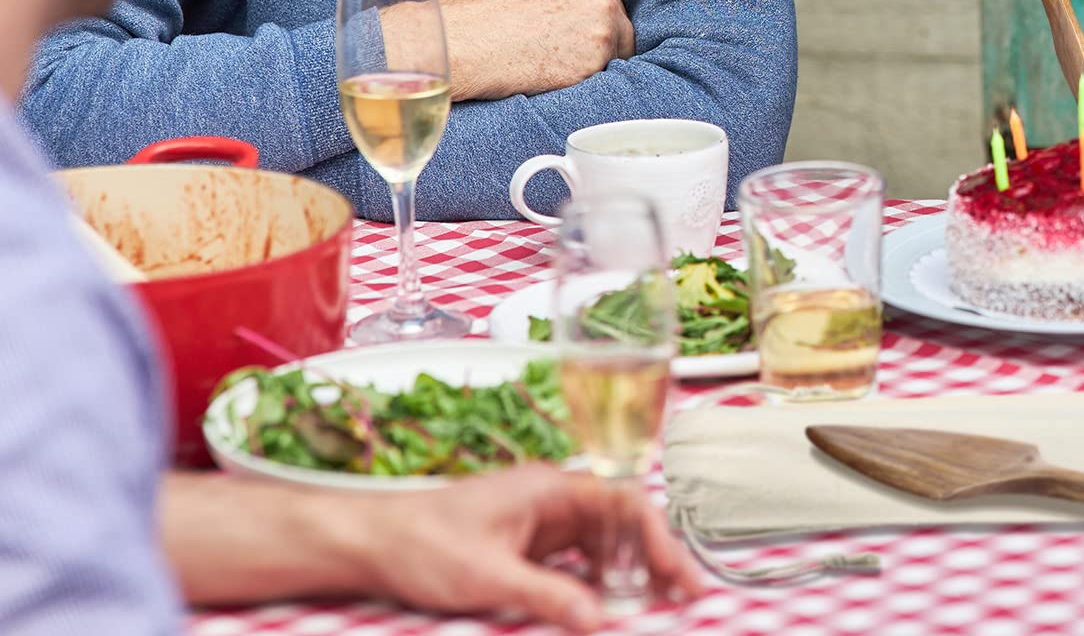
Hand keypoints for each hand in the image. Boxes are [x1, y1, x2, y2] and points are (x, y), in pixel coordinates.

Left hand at [350, 465, 702, 628]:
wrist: (374, 543)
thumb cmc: (424, 545)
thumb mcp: (489, 577)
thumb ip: (549, 596)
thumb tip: (602, 620)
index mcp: (550, 488)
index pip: (623, 503)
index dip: (660, 539)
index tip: (683, 577)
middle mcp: (552, 498)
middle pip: (621, 521)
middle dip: (656, 557)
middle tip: (685, 596)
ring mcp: (539, 522)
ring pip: (603, 541)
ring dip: (631, 571)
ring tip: (657, 605)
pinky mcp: (526, 546)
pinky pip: (577, 560)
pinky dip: (599, 582)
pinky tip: (606, 607)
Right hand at [438, 0, 636, 100]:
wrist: (467, 40)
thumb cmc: (492, 19)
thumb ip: (573, 0)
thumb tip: (589, 22)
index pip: (613, 11)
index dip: (596, 34)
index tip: (577, 46)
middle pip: (623, 36)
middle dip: (603, 53)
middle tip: (565, 63)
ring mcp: (602, 28)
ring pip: (615, 61)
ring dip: (593, 71)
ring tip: (551, 68)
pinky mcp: (595, 60)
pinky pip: (602, 81)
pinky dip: (582, 86)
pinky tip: (551, 78)